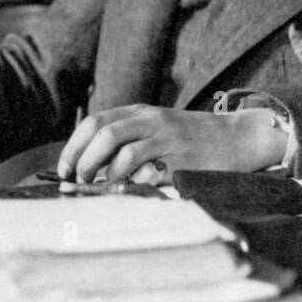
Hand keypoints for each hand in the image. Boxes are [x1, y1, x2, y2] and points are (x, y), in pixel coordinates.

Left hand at [56, 104, 287, 184]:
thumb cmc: (193, 138)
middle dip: (82, 159)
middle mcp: (151, 120)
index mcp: (141, 112)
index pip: (95, 122)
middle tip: (76, 180)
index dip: (73, 146)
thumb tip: (90, 163)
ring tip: (98, 187)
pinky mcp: (180, 160)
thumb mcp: (159, 127)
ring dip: (102, 173)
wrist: (237, 138)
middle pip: (103, 133)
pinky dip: (128, 182)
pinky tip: (126, 190)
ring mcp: (166, 139)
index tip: (64, 168)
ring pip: (121, 152)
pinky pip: (146, 171)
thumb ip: (129, 137)